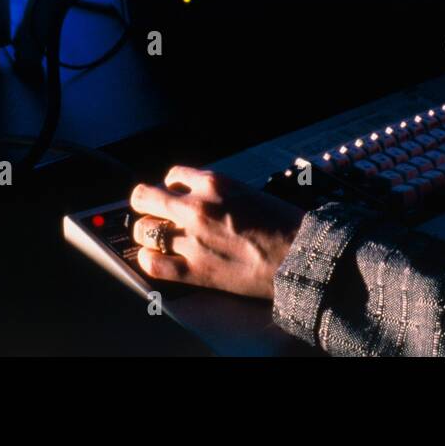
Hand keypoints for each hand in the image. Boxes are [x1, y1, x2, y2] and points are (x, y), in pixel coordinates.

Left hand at [129, 166, 306, 299]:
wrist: (301, 256)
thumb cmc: (284, 224)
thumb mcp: (249, 192)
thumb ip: (219, 193)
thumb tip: (199, 198)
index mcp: (214, 183)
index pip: (173, 175)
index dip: (171, 186)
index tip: (175, 194)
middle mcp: (197, 207)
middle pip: (145, 197)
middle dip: (145, 202)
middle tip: (149, 210)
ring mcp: (192, 239)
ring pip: (144, 230)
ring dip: (147, 232)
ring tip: (154, 237)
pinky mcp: (194, 270)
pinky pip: (153, 263)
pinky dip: (148, 259)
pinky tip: (154, 258)